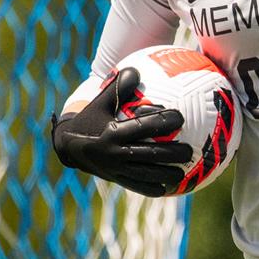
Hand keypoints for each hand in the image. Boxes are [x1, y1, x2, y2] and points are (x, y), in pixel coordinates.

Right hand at [50, 67, 190, 196]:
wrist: (69, 147)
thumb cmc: (90, 120)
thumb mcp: (100, 102)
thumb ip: (118, 87)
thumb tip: (135, 69)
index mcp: (113, 132)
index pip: (143, 126)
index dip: (163, 122)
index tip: (181, 118)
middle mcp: (115, 152)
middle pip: (150, 154)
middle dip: (171, 154)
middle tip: (189, 151)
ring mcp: (116, 169)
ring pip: (146, 175)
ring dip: (166, 175)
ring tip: (183, 173)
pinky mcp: (116, 180)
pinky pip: (137, 187)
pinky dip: (151, 189)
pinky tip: (167, 189)